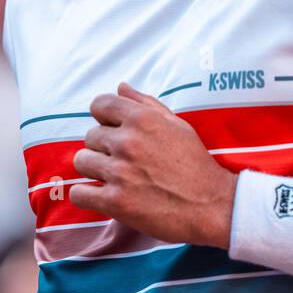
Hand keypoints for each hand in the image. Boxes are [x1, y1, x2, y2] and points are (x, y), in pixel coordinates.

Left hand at [70, 82, 237, 247]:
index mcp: (142, 120)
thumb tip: (121, 86)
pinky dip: (85, 195)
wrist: (213, 206)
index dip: (103, 117)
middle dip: (102, 147)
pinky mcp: (115, 202)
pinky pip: (80, 193)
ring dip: (94, 169)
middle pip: (90, 136)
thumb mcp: (177, 125)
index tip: (112, 130)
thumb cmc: (196, 164)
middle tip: (121, 160)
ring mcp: (120, 172)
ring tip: (112, 177)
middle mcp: (127, 142)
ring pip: (81, 161)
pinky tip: (99, 195)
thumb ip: (146, 103)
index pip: (99, 104)